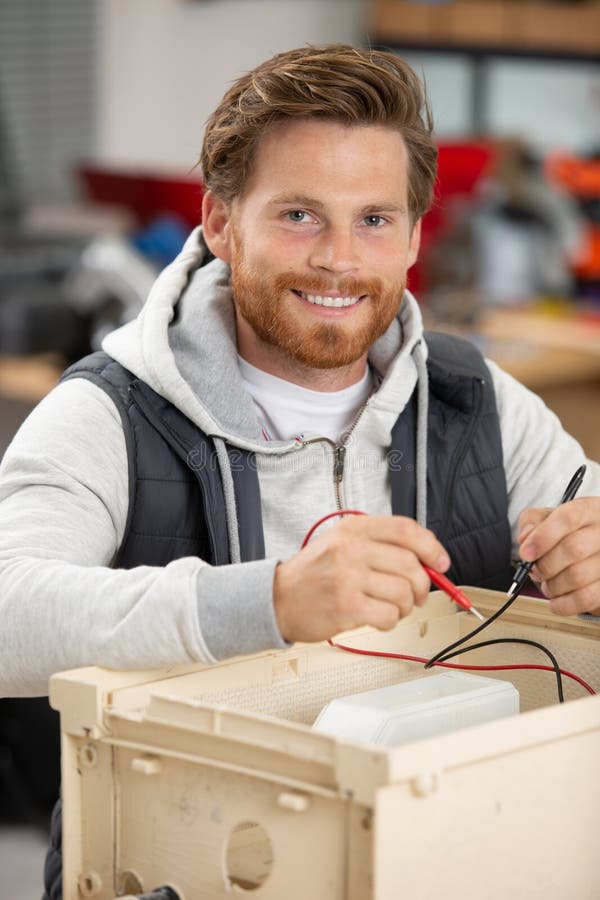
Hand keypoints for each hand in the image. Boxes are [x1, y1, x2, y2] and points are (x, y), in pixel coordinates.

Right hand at [273, 515, 450, 642]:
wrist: (277, 599)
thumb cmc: (314, 573)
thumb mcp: (342, 543)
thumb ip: (381, 545)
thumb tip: (428, 560)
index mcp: (353, 529)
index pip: (406, 530)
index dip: (431, 547)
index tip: (440, 562)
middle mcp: (351, 550)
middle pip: (411, 565)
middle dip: (421, 585)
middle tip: (414, 594)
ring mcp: (348, 578)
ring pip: (404, 593)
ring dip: (405, 606)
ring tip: (390, 607)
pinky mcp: (347, 607)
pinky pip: (389, 616)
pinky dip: (390, 621)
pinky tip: (376, 618)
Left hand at [518, 497, 599, 615]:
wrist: (593, 552)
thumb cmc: (568, 534)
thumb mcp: (549, 518)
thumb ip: (533, 522)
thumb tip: (526, 539)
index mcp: (589, 510)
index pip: (568, 518)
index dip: (543, 537)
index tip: (525, 554)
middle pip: (573, 549)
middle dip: (545, 565)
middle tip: (535, 571)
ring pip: (578, 576)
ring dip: (553, 586)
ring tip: (547, 585)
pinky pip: (587, 598)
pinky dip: (564, 604)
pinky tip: (556, 602)